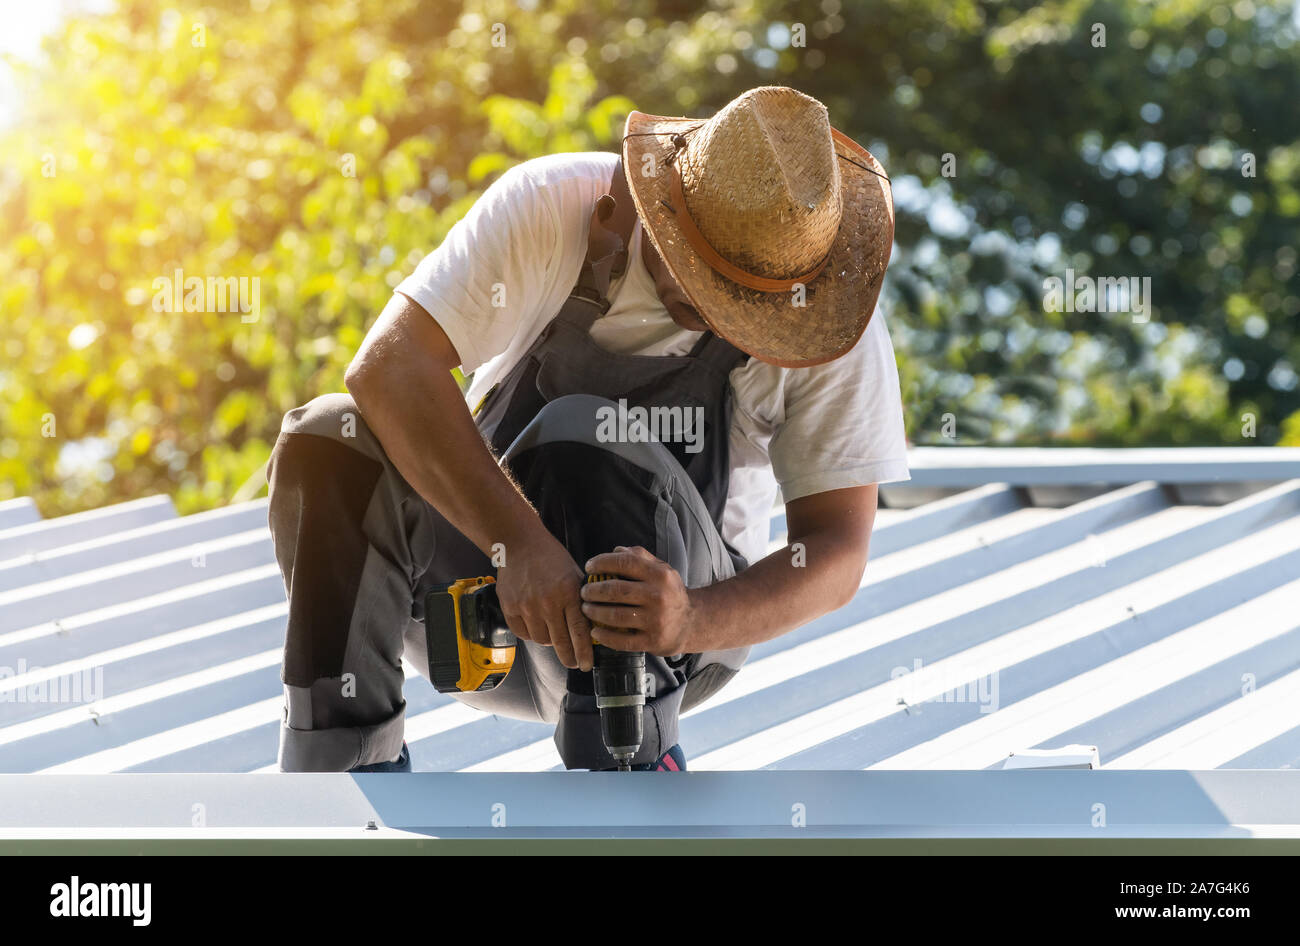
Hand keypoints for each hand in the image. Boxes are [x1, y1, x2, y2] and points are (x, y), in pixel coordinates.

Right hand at [494, 528, 592, 671]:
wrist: (519, 544)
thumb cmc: (551, 558)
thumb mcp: (575, 574)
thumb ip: (582, 600)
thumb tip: (591, 628)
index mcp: (568, 592)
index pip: (579, 631)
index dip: (583, 652)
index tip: (586, 665)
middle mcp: (548, 602)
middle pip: (560, 641)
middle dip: (568, 656)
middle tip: (573, 663)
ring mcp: (527, 606)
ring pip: (541, 639)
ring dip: (549, 640)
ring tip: (553, 631)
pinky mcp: (510, 607)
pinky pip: (523, 633)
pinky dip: (531, 633)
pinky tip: (536, 624)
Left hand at [580, 546, 694, 656]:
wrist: (692, 623)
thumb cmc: (670, 593)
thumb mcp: (662, 570)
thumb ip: (640, 557)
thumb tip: (615, 550)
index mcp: (660, 575)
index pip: (625, 562)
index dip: (602, 563)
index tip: (588, 567)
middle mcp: (659, 596)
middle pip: (616, 590)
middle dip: (593, 590)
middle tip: (584, 592)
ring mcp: (656, 620)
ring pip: (616, 615)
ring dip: (595, 612)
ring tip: (586, 608)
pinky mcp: (652, 640)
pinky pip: (622, 640)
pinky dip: (605, 636)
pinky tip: (595, 631)